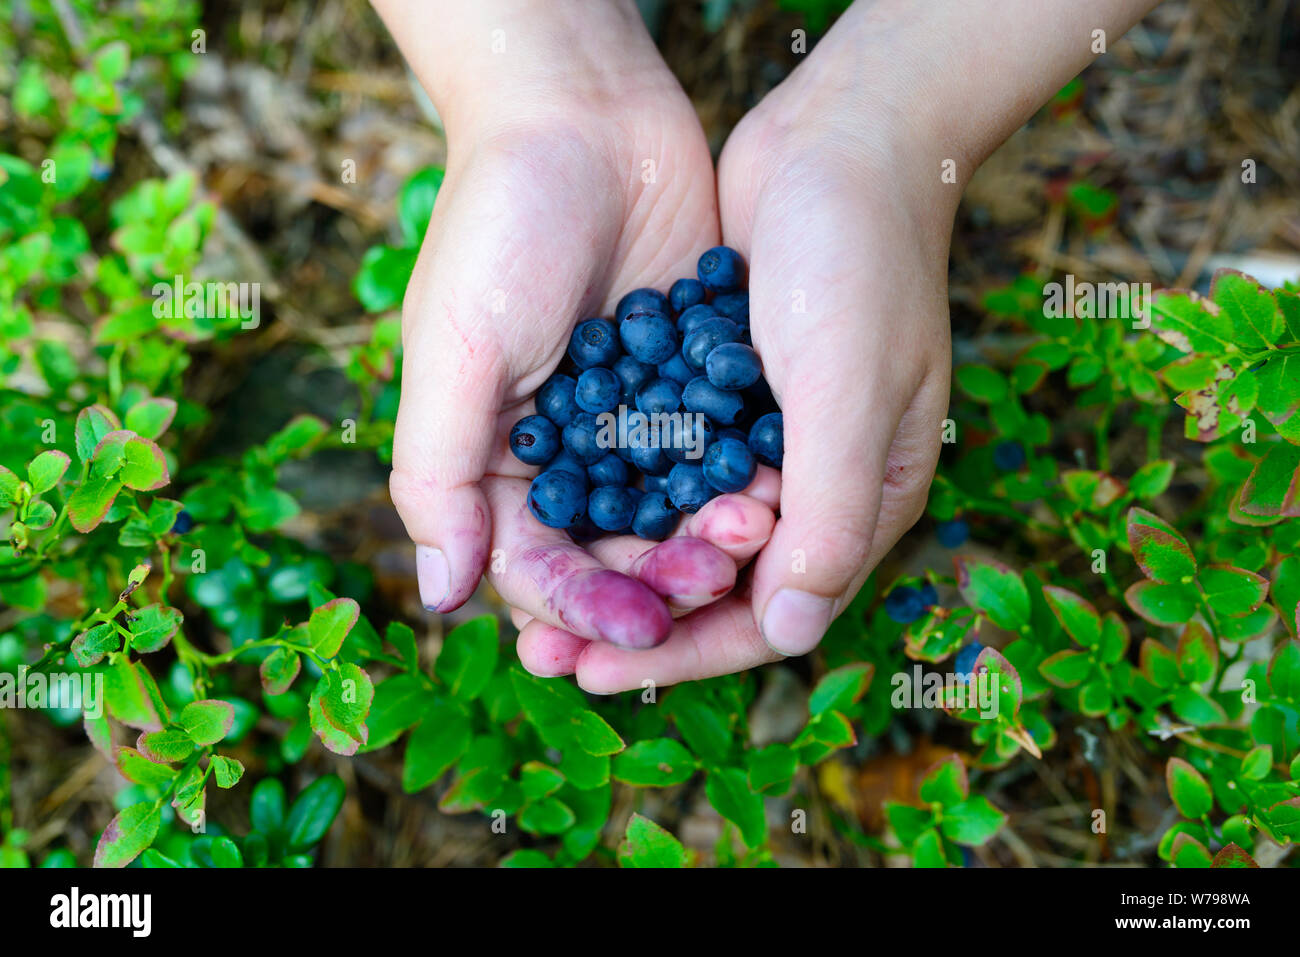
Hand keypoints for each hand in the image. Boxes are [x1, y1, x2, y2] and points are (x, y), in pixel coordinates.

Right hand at [384, 1, 774, 647]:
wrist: (582, 116)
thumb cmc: (497, 226)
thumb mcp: (452, 349)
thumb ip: (436, 474)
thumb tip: (439, 595)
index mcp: (493, 462)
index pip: (536, 566)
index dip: (582, 608)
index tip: (635, 631)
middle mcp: (563, 456)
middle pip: (614, 555)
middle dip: (660, 579)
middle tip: (708, 584)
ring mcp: (631, 424)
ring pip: (675, 513)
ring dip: (709, 538)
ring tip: (749, 535)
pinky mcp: (689, 385)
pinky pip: (719, 453)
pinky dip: (745, 478)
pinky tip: (778, 493)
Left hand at [514, 17, 957, 689]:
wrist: (844, 134)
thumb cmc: (861, 259)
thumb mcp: (850, 390)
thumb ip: (827, 514)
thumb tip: (786, 636)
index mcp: (861, 500)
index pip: (768, 613)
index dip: (679, 652)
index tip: (591, 672)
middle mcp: (812, 482)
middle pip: (713, 585)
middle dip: (628, 618)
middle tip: (539, 651)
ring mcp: (765, 436)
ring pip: (678, 530)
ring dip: (610, 565)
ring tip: (530, 596)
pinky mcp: (723, 390)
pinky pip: (663, 464)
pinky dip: (614, 493)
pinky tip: (550, 507)